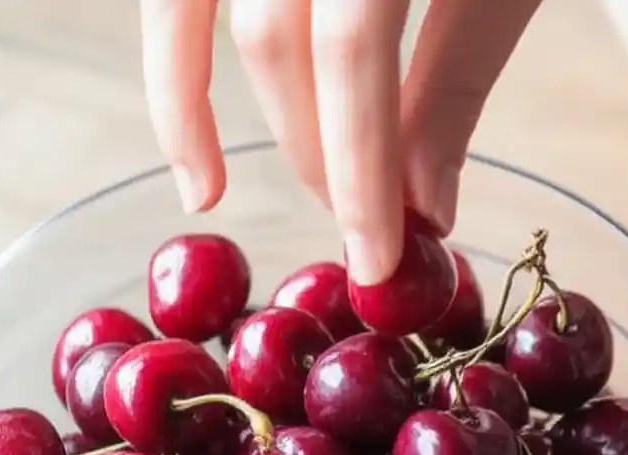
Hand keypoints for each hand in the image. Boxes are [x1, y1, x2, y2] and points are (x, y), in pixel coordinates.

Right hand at [138, 0, 540, 284]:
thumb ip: (456, 82)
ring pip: (200, 7)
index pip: (353, 53)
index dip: (362, 168)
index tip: (377, 257)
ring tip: (220, 186)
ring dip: (214, 108)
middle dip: (318, 149)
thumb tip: (423, 208)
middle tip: (357, 217)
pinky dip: (171, 47)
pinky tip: (185, 120)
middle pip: (278, 40)